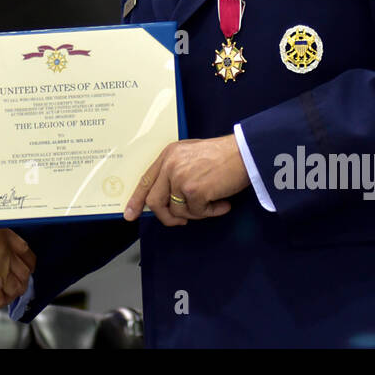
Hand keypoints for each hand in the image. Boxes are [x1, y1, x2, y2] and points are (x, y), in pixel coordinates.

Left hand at [123, 135, 249, 225]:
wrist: (244, 152)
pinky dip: (211, 212)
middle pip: (155, 202)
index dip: (136, 200)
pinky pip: (197, 213)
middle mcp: (170, 166)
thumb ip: (176, 171)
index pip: (146, 181)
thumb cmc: (223, 155)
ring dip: (196, 213)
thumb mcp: (191, 155)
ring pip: (178, 211)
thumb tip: (167, 198)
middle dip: (166, 217)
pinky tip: (223, 202)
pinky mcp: (194, 191)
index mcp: (167, 155)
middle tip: (180, 222)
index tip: (130, 215)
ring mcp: (180, 179)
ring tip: (213, 202)